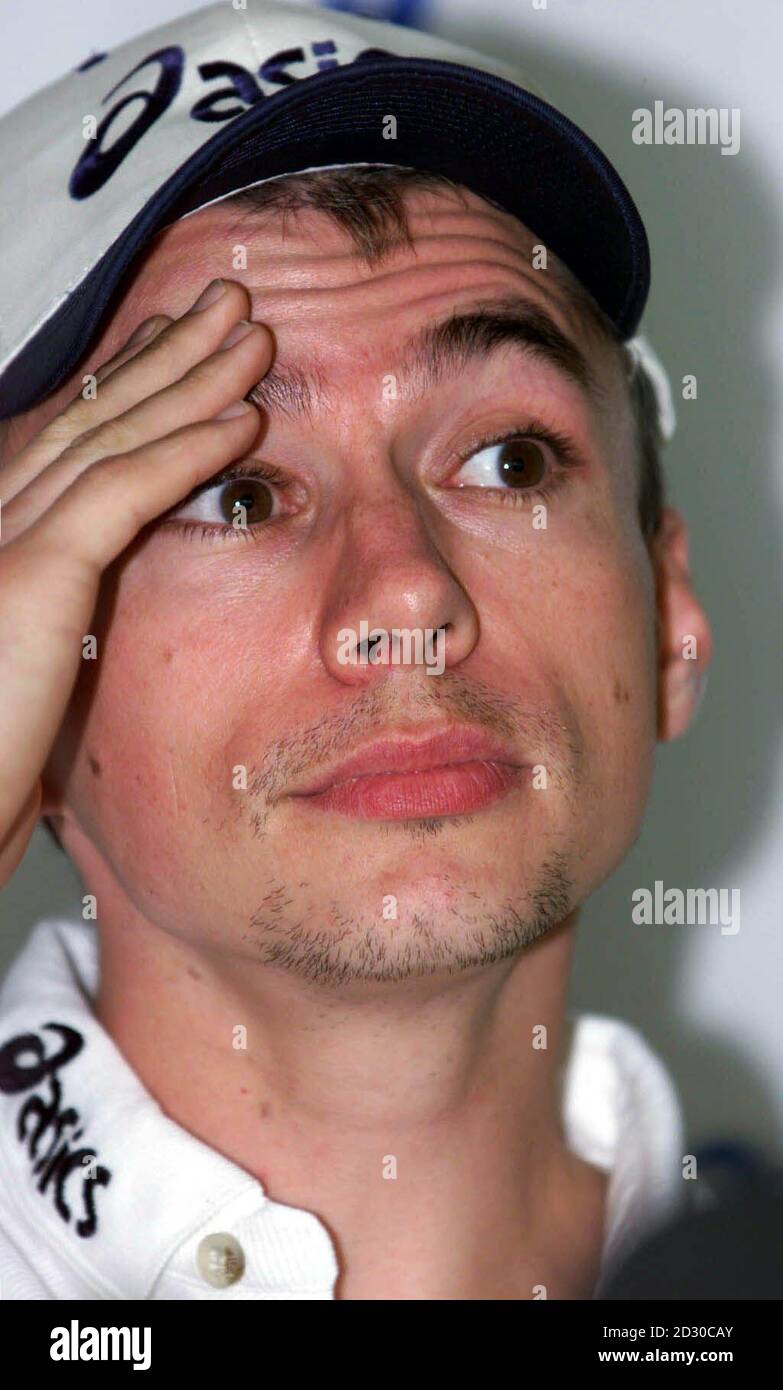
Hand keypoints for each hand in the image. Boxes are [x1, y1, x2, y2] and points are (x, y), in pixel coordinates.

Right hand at [0, 279, 271, 883]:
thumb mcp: (23, 662)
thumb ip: (54, 608)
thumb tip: (93, 597)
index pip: (70, 434)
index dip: (132, 380)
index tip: (187, 344)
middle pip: (93, 415)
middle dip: (167, 354)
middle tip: (231, 304)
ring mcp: (2, 538)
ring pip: (112, 436)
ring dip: (191, 380)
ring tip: (253, 336)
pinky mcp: (31, 575)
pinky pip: (123, 494)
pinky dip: (187, 452)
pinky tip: (243, 422)